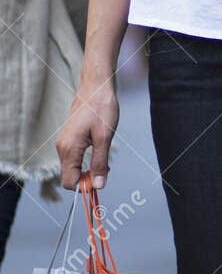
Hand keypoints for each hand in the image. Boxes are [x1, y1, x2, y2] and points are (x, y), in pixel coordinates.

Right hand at [56, 75, 117, 190]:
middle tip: (107, 168)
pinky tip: (100, 151)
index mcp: (69, 149)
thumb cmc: (101, 108)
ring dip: (89, 170)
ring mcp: (64, 143)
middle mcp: (62, 148)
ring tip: (105, 157)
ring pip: (73, 168)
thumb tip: (98, 186)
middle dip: (88, 178)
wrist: (96, 87)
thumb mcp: (104, 138)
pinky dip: (87, 161)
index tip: (101, 180)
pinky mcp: (69, 139)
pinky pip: (75, 159)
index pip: (70, 182)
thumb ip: (100, 163)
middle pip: (70, 177)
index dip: (85, 187)